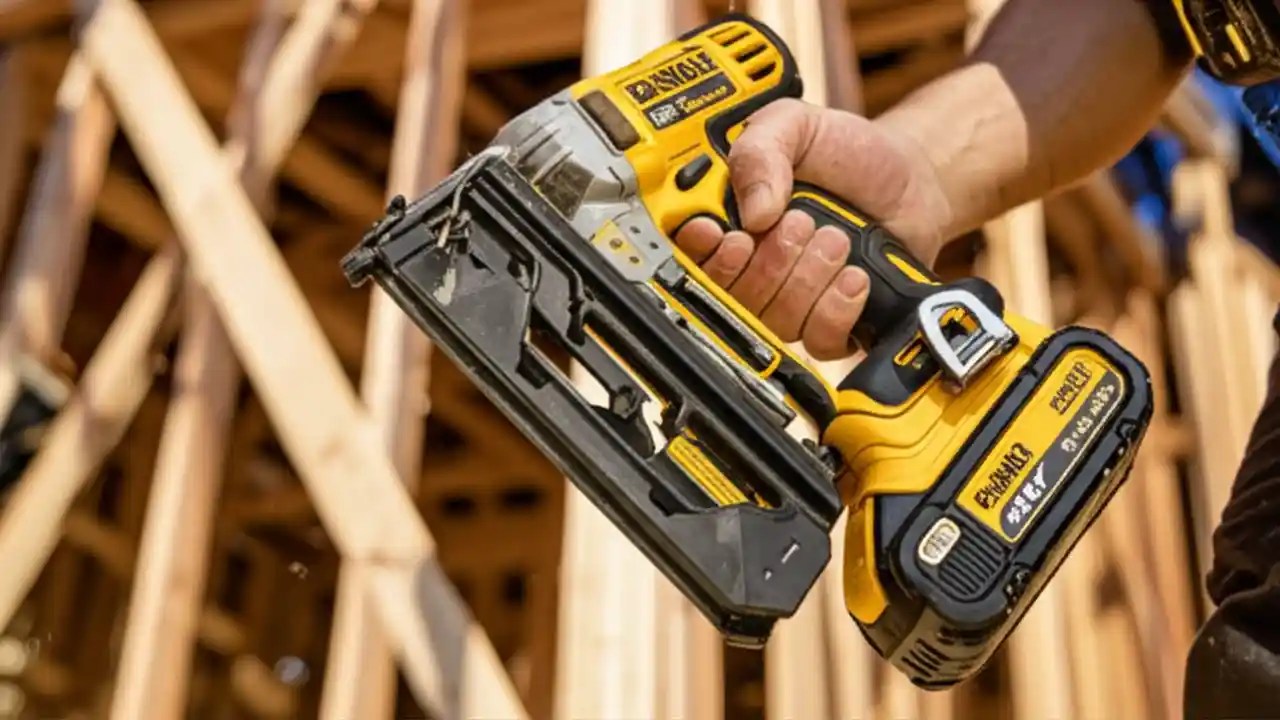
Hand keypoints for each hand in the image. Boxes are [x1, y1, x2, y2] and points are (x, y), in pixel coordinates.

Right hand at [675, 99, 950, 360]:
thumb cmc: (845, 151)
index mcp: (727, 217)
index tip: (731, 237)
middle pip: (731, 296)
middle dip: (770, 260)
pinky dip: (836, 309)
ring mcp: (788, 297)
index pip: (688, 254)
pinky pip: (817, 340)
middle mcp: (750, 264)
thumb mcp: (795, 125)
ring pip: (774, 320)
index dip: (703, 254)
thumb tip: (752, 210)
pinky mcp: (828, 320)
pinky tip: (854, 277)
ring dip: (808, 278)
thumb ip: (762, 150)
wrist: (908, 176)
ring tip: (836, 238)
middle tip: (801, 221)